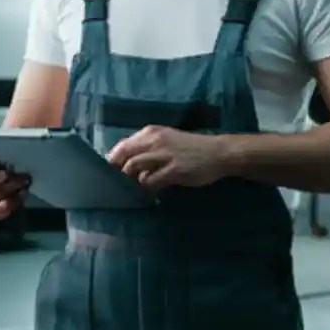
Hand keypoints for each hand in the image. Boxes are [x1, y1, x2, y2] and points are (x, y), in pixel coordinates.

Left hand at [106, 125, 231, 192]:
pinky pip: (151, 181)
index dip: (113, 161)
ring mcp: (164, 154)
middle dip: (115, 172)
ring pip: (133, 167)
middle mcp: (154, 140)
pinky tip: (150, 197)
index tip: (110, 175)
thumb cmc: (192, 148)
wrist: (219, 153)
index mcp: (151, 132)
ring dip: (129, 182)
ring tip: (131, 193)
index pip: (122, 145)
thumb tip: (129, 167)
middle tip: (114, 186)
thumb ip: (148, 150)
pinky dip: (146, 190)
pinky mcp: (174, 170)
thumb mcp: (167, 141)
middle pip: (123, 155)